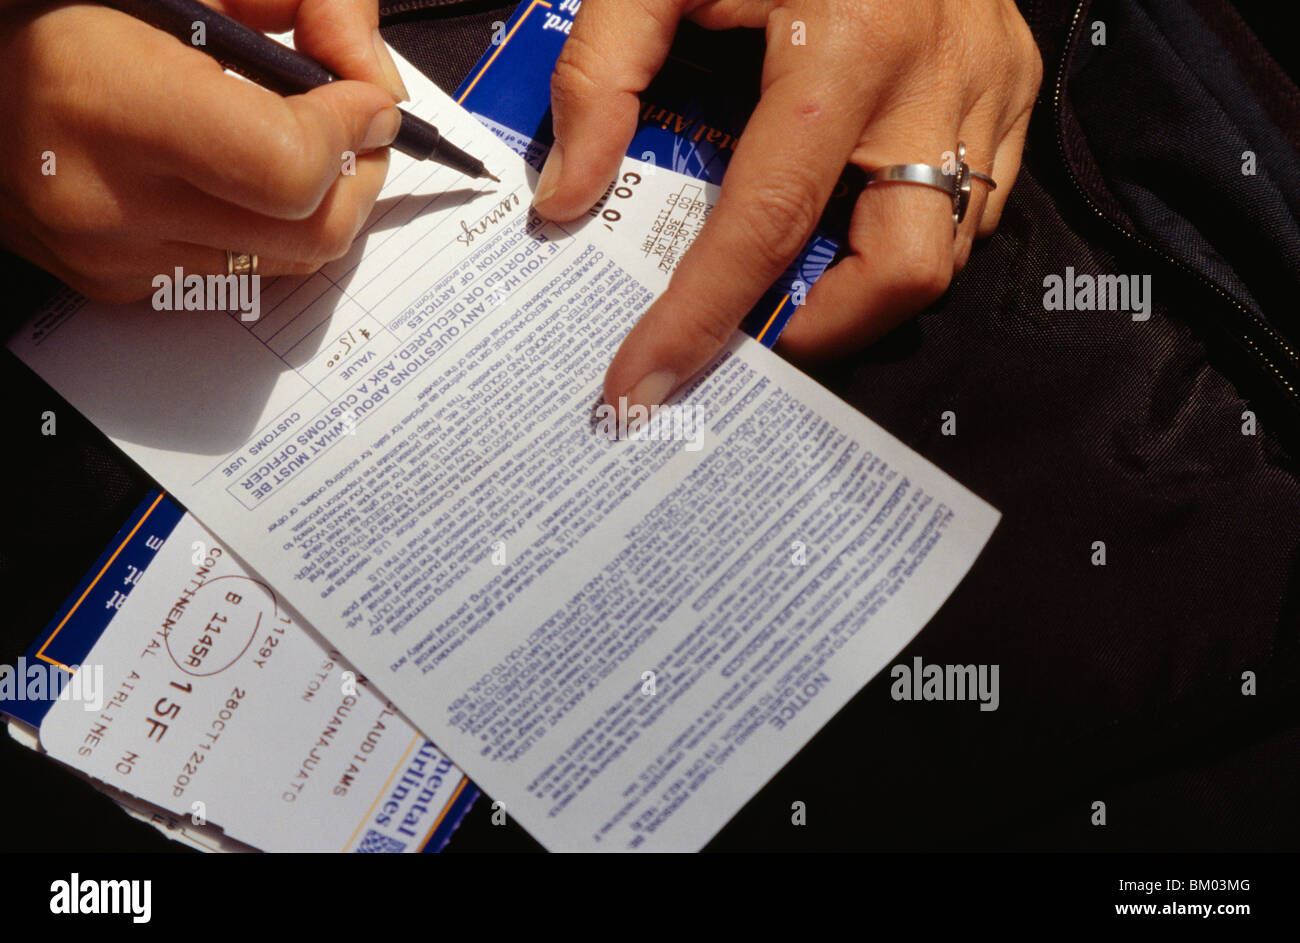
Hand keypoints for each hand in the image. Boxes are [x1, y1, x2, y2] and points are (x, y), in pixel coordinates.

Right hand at [0, 0, 408, 301]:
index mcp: (108, 102)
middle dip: (360, 174)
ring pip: (287, 262)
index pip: (288, 165)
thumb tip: (369, 67)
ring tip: (305, 141)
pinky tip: (242, 174)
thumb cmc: (52, 18)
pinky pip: (236, 273)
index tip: (365, 95)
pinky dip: (267, 227)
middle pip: (310, 231)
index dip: (349, 129)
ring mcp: (111, 255)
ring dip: (322, 203)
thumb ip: (290, 2)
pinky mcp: (115, 284)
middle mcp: (106, 199)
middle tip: (361, 125)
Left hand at [531, 0, 1041, 410]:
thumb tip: (568, 198)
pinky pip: (974, 202)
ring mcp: (991, 89)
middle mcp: (934, 82)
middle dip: (821, 329)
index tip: (644, 386)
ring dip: (863, 283)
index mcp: (843, 46)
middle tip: (756, 327)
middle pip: (902, 271)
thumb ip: (601, 72)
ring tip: (799, 265)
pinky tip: (854, 203)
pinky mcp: (1017, 89)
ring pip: (948, 250)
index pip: (765, 221)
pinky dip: (906, 231)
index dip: (701, 316)